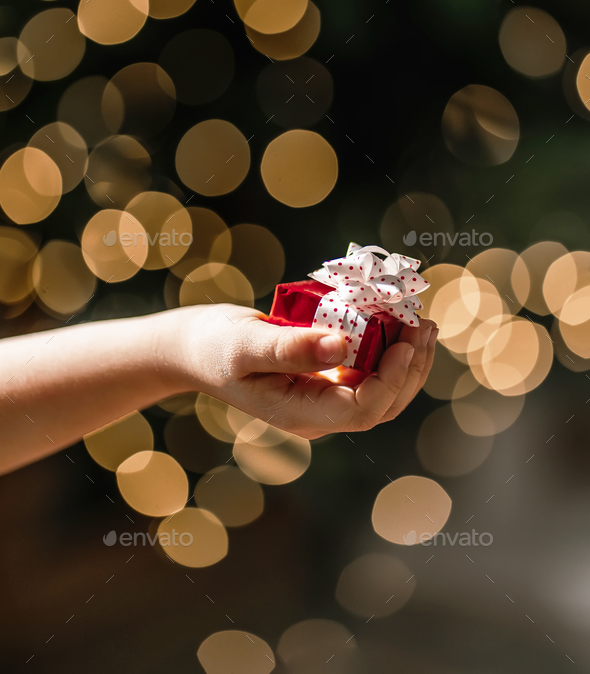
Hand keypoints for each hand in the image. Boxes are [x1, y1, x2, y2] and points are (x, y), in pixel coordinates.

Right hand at [168, 305, 437, 439]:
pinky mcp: (323, 377)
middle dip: (410, 368)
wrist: (193, 347)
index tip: (404, 339)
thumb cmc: (214, 345)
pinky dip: (387, 349)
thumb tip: (343, 345)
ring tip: (421, 322)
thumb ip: (291, 347)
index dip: (391, 379)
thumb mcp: (247, 343)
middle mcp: (319, 413)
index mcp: (301, 414)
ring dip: (406, 360)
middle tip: (423, 324)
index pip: (362, 410)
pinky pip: (366, 371)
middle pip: (382, 405)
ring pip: (380, 390)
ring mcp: (322, 397)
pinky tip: (396, 322)